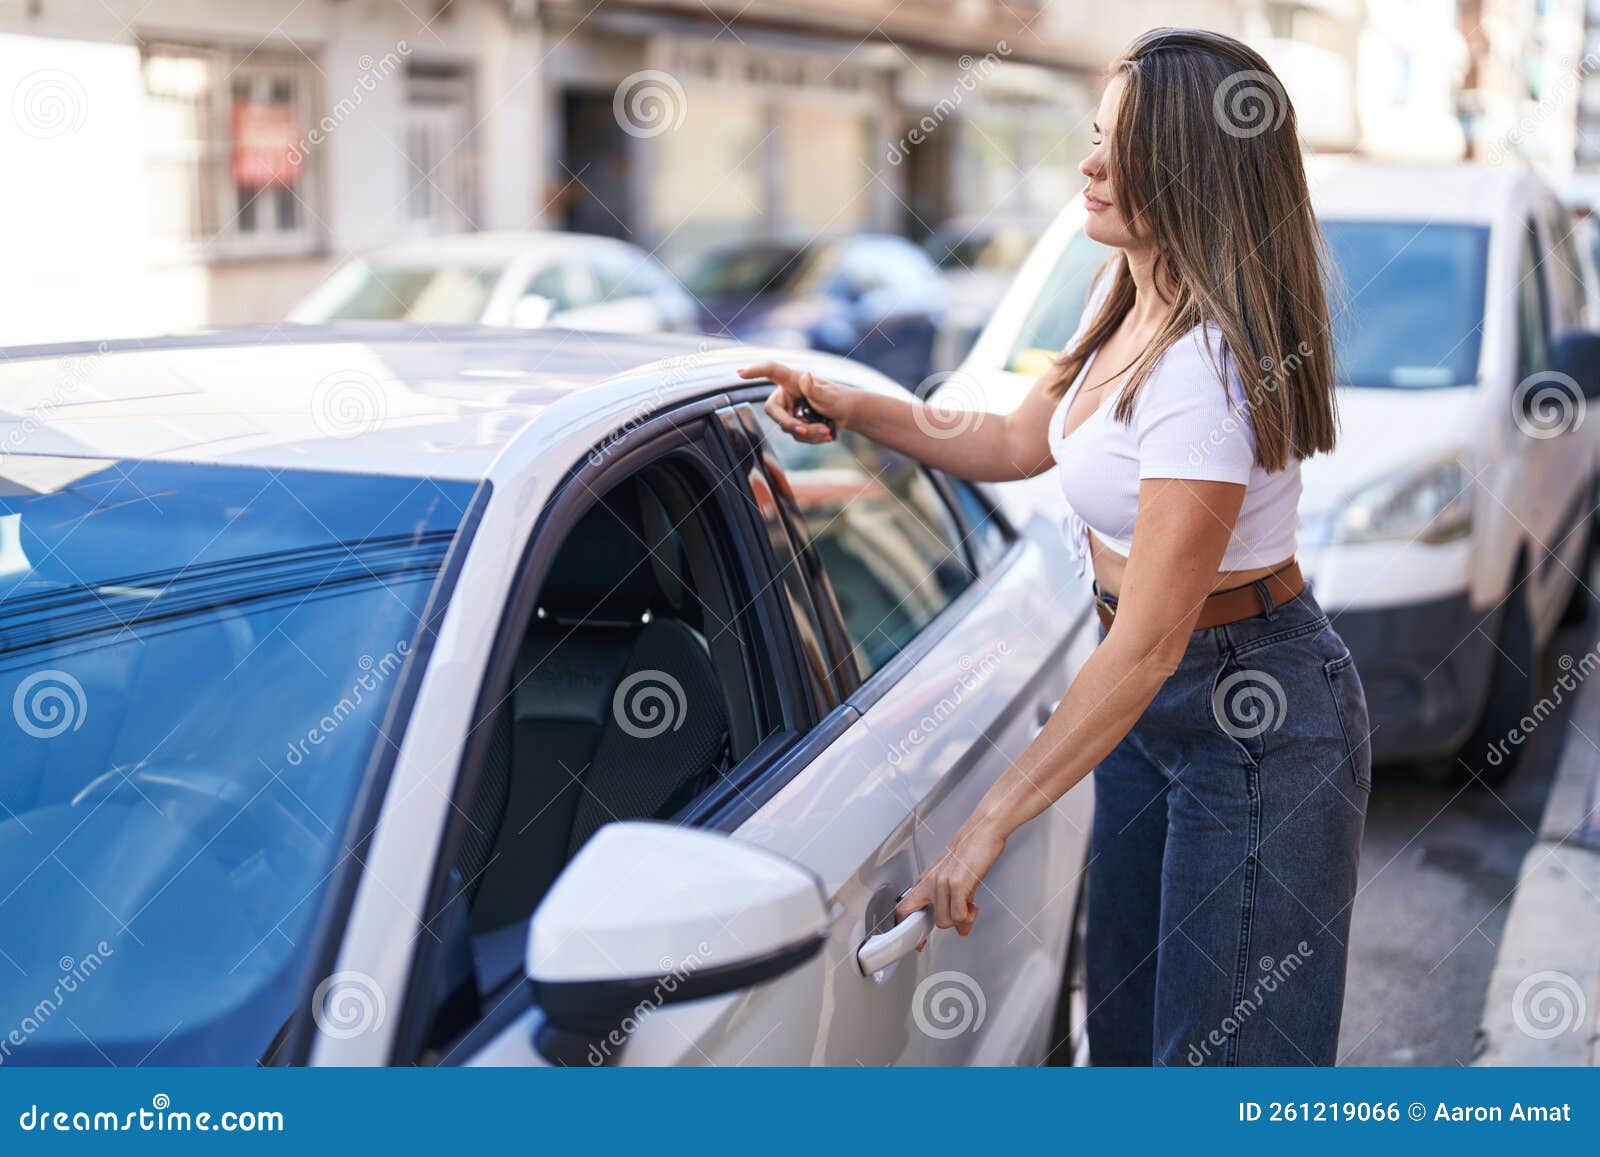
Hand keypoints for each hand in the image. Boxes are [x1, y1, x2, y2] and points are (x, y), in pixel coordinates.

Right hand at [737, 360, 849, 443]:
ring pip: (787, 427)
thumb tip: (806, 376)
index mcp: (793, 379)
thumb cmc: (839, 399)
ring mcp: (789, 409)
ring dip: (808, 433)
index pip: (771, 370)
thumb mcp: (829, 395)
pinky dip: (811, 438)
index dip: (755, 371)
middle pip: (774, 412)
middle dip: (790, 424)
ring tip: (828, 431)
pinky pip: (795, 435)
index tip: (740, 373)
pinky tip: (825, 434)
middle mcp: (787, 393)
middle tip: (804, 430)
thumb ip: (815, 388)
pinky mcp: (793, 422)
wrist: (848, 414)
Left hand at [893, 824, 1006, 939]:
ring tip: (971, 908)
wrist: (983, 830)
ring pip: (943, 922)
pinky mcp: (956, 883)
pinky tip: (974, 905)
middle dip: (929, 930)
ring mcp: (941, 883)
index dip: (907, 929)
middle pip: (912, 916)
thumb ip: (955, 904)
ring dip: (960, 921)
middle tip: (953, 926)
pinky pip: (959, 916)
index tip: (919, 943)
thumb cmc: (971, 850)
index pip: (904, 908)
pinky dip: (969, 917)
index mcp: (926, 880)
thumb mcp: (958, 879)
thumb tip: (961, 928)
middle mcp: (929, 882)